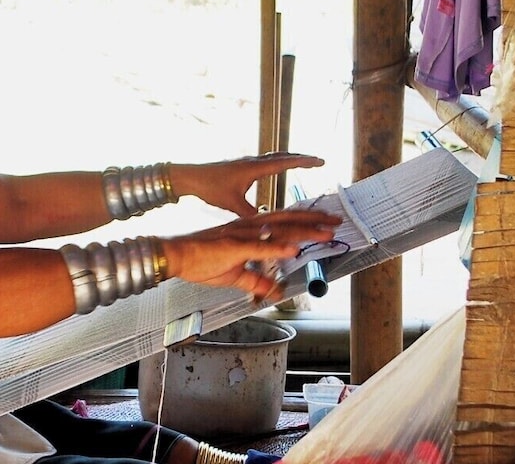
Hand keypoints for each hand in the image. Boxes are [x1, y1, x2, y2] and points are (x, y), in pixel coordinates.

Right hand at [160, 210, 340, 300]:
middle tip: (337, 221)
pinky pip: (258, 247)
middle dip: (315, 221)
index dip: (307, 221)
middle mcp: (250, 227)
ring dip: (304, 231)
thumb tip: (276, 293)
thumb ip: (258, 282)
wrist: (177, 255)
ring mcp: (243, 235)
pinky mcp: (233, 246)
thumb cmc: (202, 261)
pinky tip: (293, 248)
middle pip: (289, 221)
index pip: (285, 223)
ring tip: (325, 232)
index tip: (327, 223)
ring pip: (279, 230)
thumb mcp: (236, 275)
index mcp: (251, 230)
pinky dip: (277, 247)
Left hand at [171, 153, 325, 217]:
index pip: (285, 162)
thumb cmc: (210, 187)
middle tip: (318, 162)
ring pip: (274, 157)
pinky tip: (277, 169)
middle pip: (283, 156)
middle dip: (302, 159)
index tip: (319, 162)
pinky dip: (278, 162)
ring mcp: (247, 162)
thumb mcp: (233, 204)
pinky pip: (266, 161)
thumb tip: (266, 225)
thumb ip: (251, 214)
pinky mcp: (242, 166)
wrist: (190, 177)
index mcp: (254, 168)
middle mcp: (253, 162)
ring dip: (290, 159)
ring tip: (303, 163)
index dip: (304, 162)